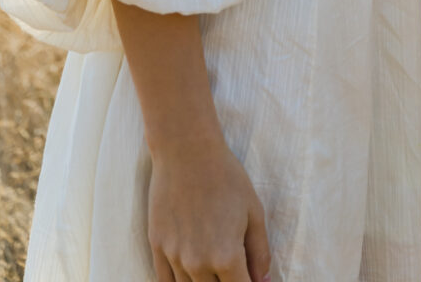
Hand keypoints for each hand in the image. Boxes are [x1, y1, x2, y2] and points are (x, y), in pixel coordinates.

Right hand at [147, 134, 270, 281]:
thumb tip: (263, 281)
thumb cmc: (226, 177)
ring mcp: (174, 257)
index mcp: (227, 257)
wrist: (187, 151)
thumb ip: (260, 252)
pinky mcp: (157, 247)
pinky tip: (191, 274)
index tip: (250, 278)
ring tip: (213, 264)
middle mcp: (198, 264)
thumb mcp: (254, 212)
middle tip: (233, 269)